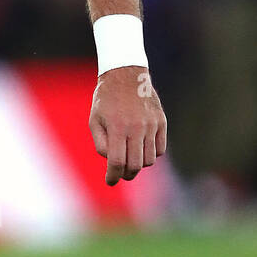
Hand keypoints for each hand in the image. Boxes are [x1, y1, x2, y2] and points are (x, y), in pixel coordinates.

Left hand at [88, 67, 167, 185]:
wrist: (126, 75)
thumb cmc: (106, 100)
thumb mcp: (94, 120)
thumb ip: (101, 144)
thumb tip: (111, 162)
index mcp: (117, 127)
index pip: (117, 162)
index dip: (113, 176)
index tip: (110, 181)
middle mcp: (136, 127)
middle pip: (135, 165)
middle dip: (126, 174)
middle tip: (120, 174)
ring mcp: (151, 125)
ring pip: (149, 160)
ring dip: (139, 165)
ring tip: (130, 159)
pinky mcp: (162, 122)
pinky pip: (160, 149)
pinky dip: (151, 154)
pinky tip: (141, 149)